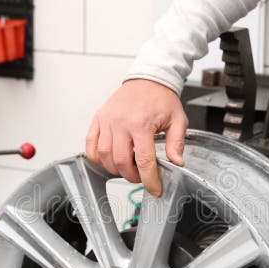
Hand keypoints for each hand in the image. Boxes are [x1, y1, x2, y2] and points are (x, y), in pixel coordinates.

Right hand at [86, 79, 187, 195]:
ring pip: (103, 156)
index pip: (143, 161)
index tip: (154, 189)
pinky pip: (90, 144)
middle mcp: (121, 122)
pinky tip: (109, 160)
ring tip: (127, 167)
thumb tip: (177, 163)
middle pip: (120, 161)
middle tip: (141, 177)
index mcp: (141, 123)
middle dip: (132, 176)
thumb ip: (176, 143)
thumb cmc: (161, 98)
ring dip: (115, 168)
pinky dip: (97, 157)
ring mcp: (107, 120)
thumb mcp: (178, 120)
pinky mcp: (99, 118)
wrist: (148, 78)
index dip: (149, 180)